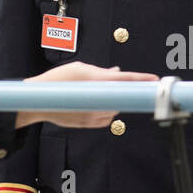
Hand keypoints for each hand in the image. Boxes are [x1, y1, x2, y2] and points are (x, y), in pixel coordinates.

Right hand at [16, 62, 157, 128]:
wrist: (38, 102)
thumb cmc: (56, 81)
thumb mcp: (79, 68)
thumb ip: (101, 72)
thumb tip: (117, 72)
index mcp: (97, 82)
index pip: (126, 79)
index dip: (142, 79)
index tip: (154, 79)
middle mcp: (98, 100)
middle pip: (122, 96)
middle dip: (121, 91)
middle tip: (114, 86)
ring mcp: (94, 114)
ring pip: (114, 108)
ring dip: (112, 101)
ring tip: (93, 93)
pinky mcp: (89, 124)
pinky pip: (106, 119)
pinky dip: (105, 111)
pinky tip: (92, 104)